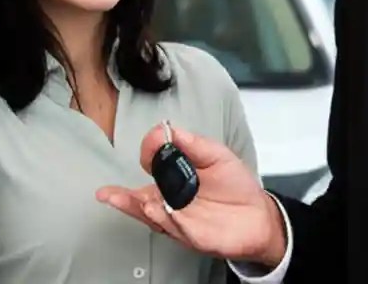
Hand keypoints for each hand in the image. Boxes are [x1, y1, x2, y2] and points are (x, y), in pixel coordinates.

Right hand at [96, 123, 287, 267]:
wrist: (259, 215)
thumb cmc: (234, 186)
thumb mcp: (215, 155)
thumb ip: (191, 143)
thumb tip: (166, 129)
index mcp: (171, 181)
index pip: (149, 169)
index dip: (148, 155)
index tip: (152, 145)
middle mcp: (170, 203)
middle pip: (140, 201)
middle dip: (123, 199)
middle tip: (109, 194)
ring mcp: (181, 221)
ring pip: (156, 218)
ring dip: (146, 211)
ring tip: (142, 202)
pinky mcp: (195, 237)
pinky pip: (181, 231)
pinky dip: (172, 223)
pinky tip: (164, 213)